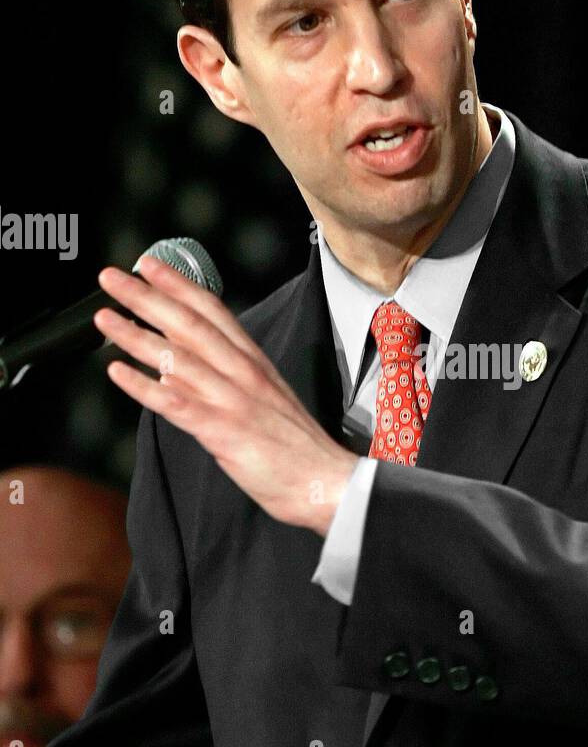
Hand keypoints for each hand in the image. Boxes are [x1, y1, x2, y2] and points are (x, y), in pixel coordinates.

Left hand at [93, 256, 357, 534]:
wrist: (324, 481)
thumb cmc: (294, 446)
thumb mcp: (259, 400)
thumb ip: (217, 381)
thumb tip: (172, 371)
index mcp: (253, 361)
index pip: (212, 311)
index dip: (178, 285)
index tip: (148, 265)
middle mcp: (243, 372)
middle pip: (189, 324)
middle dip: (146, 297)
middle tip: (111, 278)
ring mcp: (233, 399)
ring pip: (178, 359)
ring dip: (136, 336)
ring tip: (104, 319)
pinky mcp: (224, 430)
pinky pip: (177, 404)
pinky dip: (145, 387)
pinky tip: (118, 373)